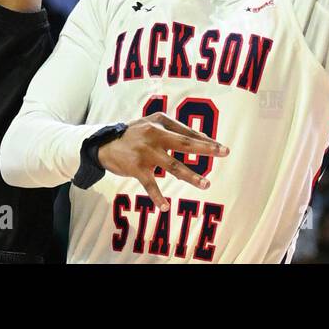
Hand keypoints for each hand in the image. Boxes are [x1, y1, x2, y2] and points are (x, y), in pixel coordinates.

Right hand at [95, 111, 227, 210]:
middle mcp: (154, 135)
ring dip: (191, 176)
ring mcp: (145, 152)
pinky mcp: (136, 168)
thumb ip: (173, 129)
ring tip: (206, 184)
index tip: (221, 148)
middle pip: (184, 143)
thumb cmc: (134, 134)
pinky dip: (157, 196)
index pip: (187, 132)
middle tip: (224, 153)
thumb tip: (201, 139)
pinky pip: (150, 185)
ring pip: (173, 166)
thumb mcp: (151, 123)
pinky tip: (166, 206)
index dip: (205, 140)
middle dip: (206, 149)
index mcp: (160, 122)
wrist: (105, 144)